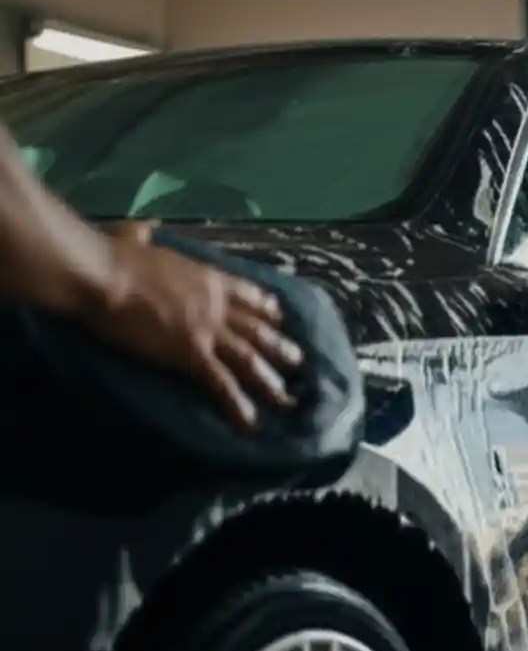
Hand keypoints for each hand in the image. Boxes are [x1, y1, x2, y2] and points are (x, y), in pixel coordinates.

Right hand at [83, 221, 303, 429]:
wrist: (104, 275)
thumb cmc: (112, 256)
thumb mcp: (137, 237)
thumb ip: (147, 235)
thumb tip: (146, 228)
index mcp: (207, 277)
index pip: (247, 294)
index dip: (266, 308)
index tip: (279, 318)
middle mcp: (217, 304)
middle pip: (258, 329)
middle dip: (281, 348)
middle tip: (299, 363)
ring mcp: (208, 329)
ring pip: (250, 358)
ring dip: (270, 380)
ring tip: (286, 400)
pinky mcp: (192, 353)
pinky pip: (221, 383)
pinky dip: (237, 404)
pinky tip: (249, 422)